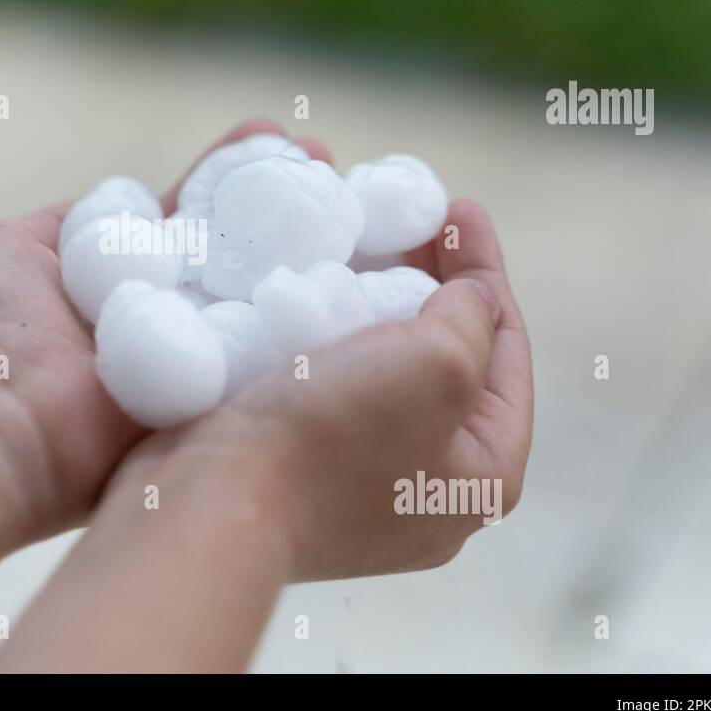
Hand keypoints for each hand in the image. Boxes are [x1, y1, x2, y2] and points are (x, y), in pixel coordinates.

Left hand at [0, 121, 331, 540]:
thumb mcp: (1, 246)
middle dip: (286, 200)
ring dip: (311, 240)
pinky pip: (279, 345)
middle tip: (325, 157)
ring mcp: (202, 358)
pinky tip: (356, 256)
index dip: (235, 175)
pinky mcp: (226, 398)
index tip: (275, 135)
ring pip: (270, 289)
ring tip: (349, 185)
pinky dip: (317, 302)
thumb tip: (115, 203)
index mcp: (127, 277)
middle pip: (243, 248)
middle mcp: (172, 316)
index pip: (196, 215)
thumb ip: (65, 219)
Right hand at [111, 198, 532, 581]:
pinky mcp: (288, 469)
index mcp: (480, 476)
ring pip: (376, 368)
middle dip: (424, 281)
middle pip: (442, 358)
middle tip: (403, 219)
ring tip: (351, 242)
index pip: (505, 353)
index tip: (457, 207)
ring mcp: (352, 484)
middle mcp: (423, 489)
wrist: (205, 503)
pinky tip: (301, 290)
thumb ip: (472, 317)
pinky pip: (321, 383)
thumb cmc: (329, 439)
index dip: (484, 270)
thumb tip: (464, 299)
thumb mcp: (438, 362)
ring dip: (366, 301)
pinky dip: (319, 332)